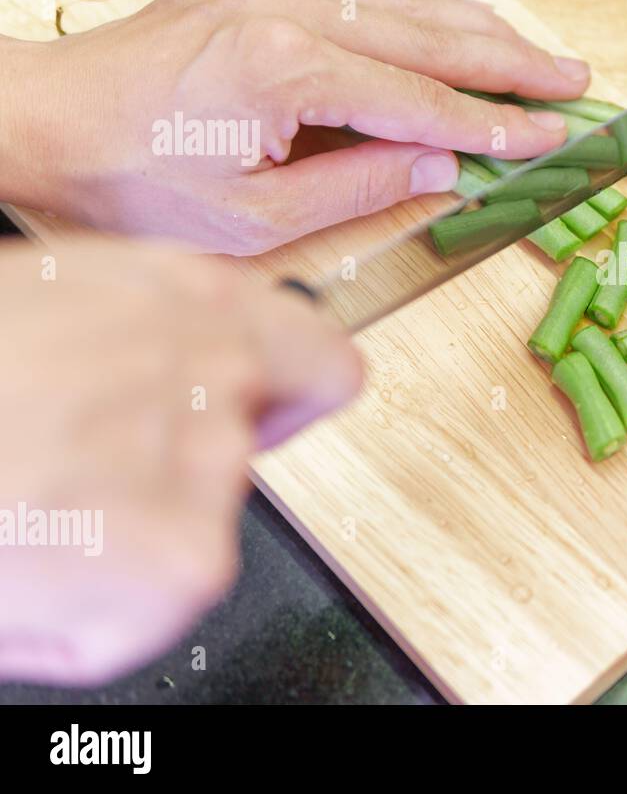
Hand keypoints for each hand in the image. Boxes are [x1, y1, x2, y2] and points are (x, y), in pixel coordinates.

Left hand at [0, 0, 589, 253]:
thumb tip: (442, 170)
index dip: (497, 123)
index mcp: (288, 72)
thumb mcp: (251, 219)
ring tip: (539, 53)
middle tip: (574, 80)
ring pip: (408, 2)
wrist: (40, 121)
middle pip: (433, 34)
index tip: (552, 135)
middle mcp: (289, 12)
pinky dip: (427, 10)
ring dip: (482, 28)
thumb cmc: (129, 179)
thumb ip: (359, 187)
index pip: (425, 101)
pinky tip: (461, 23)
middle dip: (513, 60)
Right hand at [0, 237, 361, 684]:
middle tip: (87, 477)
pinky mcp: (185, 561)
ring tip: (27, 509)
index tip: (262, 411)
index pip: (315, 356)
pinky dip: (90, 613)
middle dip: (182, 468)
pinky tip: (25, 566)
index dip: (286, 393)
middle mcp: (217, 371)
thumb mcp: (38, 299)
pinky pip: (152, 609)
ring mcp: (210, 467)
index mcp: (185, 296)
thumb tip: (180, 353)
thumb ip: (138, 326)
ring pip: (196, 529)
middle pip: (248, 448)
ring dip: (124, 537)